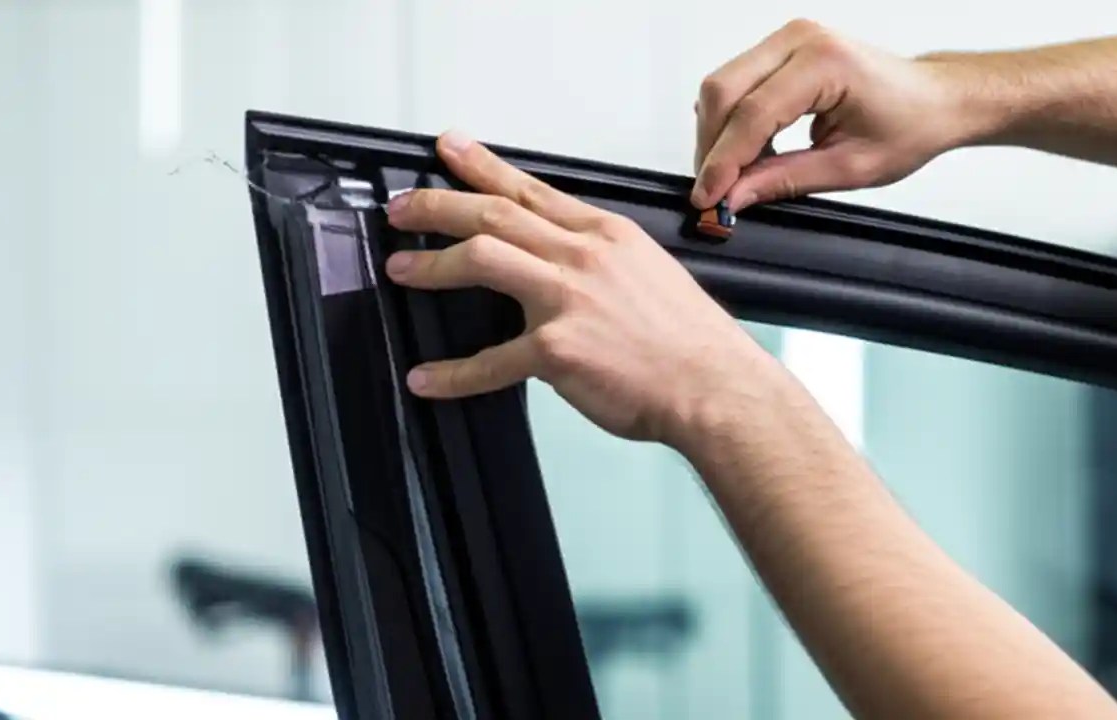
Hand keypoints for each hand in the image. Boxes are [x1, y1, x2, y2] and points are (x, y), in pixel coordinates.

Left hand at [385, 132, 786, 446]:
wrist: (715, 384)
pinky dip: (452, 373)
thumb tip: (568, 267)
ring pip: (482, 258)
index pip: (530, 190)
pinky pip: (490, 360)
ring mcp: (567, 298)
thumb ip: (603, 262)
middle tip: (402, 208)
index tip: (450, 151)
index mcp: (606, 235)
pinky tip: (427, 378)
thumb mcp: (652, 273)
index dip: (482, 167)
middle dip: (438, 205)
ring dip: (432, 264)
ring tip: (401, 269)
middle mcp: (583, 256)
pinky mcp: (557, 349)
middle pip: (494, 212)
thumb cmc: (691, 340)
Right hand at [693, 19, 967, 211]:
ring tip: (736, 175)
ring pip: (722, 85)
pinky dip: (730, 121)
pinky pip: (736, 83)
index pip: (752, 113)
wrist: (934, 99)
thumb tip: (733, 197)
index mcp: (824, 63)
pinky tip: (747, 151)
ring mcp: (788, 39)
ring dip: (718, 135)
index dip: (724, 161)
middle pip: (723, 91)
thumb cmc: (909, 124)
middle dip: (712, 147)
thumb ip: (785, 180)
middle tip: (715, 191)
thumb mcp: (850, 168)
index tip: (707, 197)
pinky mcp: (781, 49)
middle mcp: (800, 40)